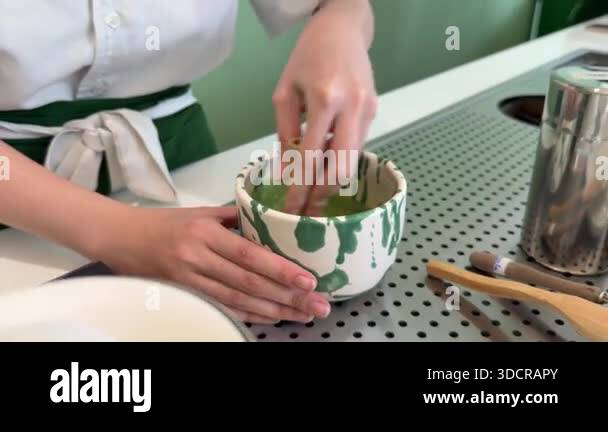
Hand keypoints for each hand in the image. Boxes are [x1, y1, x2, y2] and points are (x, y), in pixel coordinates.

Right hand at [94, 206, 330, 323]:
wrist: (119, 236)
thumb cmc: (163, 222)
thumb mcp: (200, 212)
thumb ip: (234, 220)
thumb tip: (269, 225)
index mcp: (205, 231)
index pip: (249, 254)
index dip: (280, 270)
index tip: (308, 280)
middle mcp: (197, 256)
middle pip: (249, 282)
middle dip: (287, 297)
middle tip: (317, 306)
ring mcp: (188, 279)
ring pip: (237, 301)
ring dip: (273, 311)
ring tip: (300, 316)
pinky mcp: (181, 295)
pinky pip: (220, 308)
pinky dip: (247, 316)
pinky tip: (270, 318)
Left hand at [273, 0, 376, 215]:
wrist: (344, 29)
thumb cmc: (307, 57)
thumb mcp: (285, 91)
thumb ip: (285, 131)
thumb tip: (288, 169)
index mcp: (324, 99)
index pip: (311, 156)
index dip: (301, 187)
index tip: (291, 209)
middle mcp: (351, 107)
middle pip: (342, 168)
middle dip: (323, 194)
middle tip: (308, 211)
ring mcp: (367, 110)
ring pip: (352, 160)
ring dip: (332, 180)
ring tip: (314, 194)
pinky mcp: (374, 111)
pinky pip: (356, 145)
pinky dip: (340, 159)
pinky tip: (326, 165)